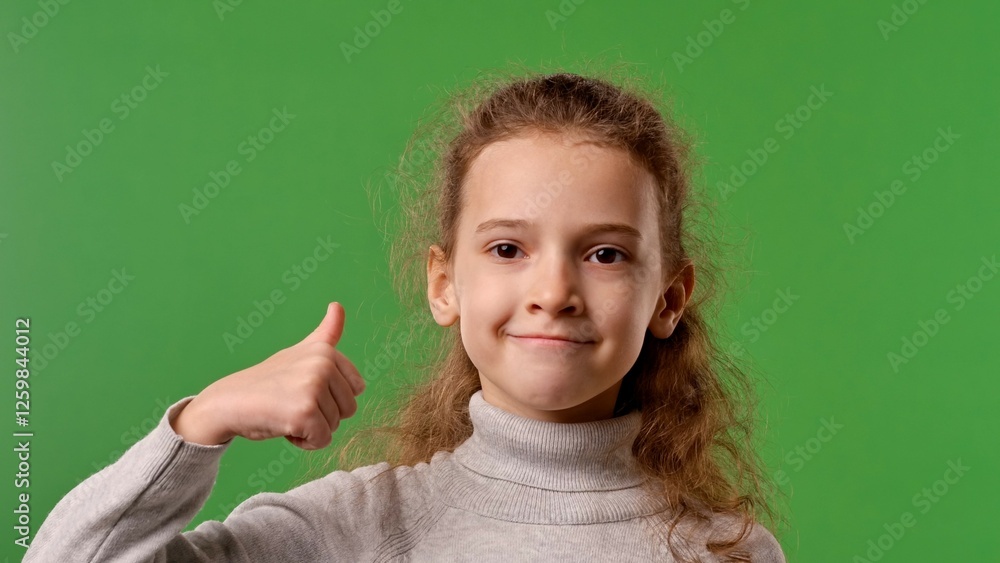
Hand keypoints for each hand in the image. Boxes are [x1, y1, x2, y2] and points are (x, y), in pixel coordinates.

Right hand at [172, 302, 365, 448]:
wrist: (228, 403)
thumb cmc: (267, 381)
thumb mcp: (299, 352)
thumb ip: (326, 333)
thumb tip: (338, 305)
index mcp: (325, 350)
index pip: (357, 388)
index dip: (333, 397)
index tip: (305, 389)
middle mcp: (323, 363)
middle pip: (349, 408)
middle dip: (324, 415)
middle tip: (293, 403)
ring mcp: (314, 386)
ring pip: (335, 425)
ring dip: (312, 429)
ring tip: (286, 412)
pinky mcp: (306, 412)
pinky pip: (323, 440)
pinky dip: (304, 442)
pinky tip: (284, 427)